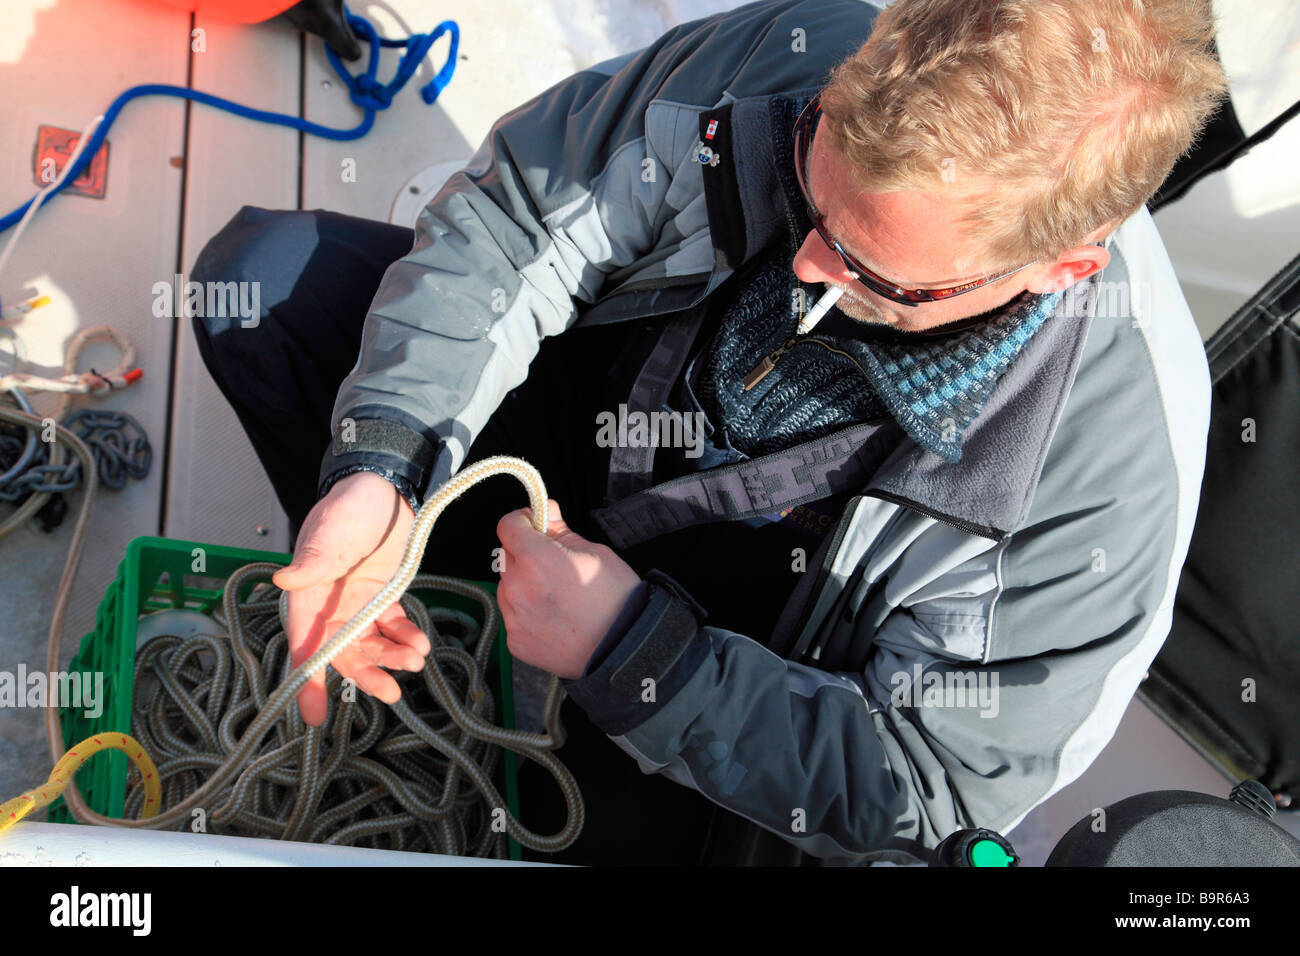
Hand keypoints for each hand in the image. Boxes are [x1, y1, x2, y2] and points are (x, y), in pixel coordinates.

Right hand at [272, 471, 430, 724]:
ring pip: (370, 646)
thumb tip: (284, 580)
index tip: (313, 716)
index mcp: (308, 596)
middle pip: (343, 654)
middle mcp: (330, 607)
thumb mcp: (330, 531)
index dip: (307, 681)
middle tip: (390, 691)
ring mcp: (358, 605)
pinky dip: (406, 638)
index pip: (304, 644)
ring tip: (415, 659)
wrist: (384, 486)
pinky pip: (393, 628)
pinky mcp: (384, 597)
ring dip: (391, 658)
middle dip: (365, 675)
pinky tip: (421, 643)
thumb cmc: (350, 506)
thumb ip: (313, 559)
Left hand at [495, 499, 640, 678]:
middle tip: (553, 564)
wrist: (622, 649)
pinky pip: (513, 615)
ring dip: (523, 583)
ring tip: (556, 596)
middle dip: (524, 553)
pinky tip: (554, 618)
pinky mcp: (515, 641)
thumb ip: (561, 531)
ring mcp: (513, 617)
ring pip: (507, 586)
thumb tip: (546, 513)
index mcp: (536, 559)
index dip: (522, 520)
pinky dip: (527, 612)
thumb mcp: (595, 552)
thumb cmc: (615, 600)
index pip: (507, 525)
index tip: (535, 525)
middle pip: (506, 556)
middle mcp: (517, 587)